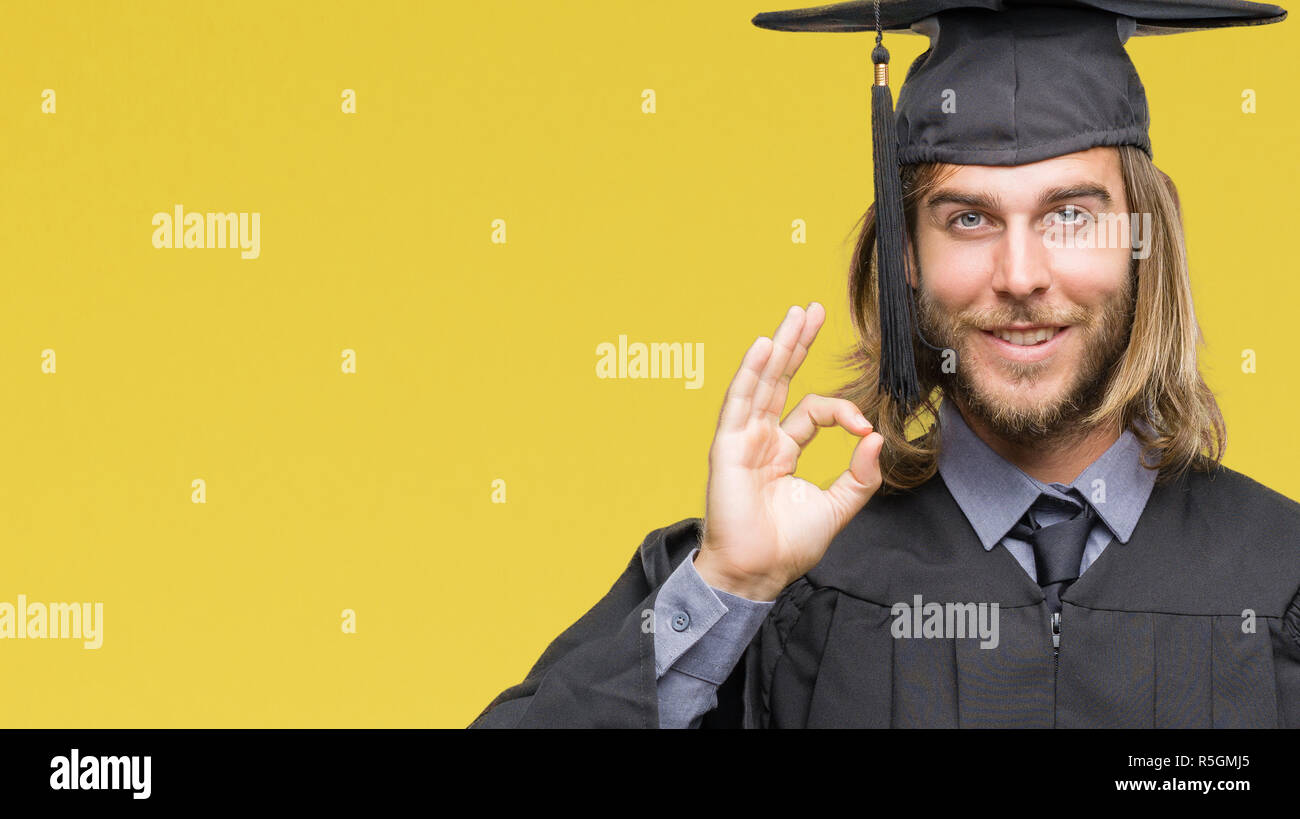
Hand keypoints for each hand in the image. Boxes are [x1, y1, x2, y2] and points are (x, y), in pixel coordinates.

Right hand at [694, 303, 883, 601]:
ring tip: (796, 314)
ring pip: (762, 382)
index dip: (843, 413)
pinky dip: (751, 373)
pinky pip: (740, 402)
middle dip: (797, 344)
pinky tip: (766, 346)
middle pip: (780, 380)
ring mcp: (743, 439)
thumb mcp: (837, 506)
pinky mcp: (728, 447)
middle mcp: (761, 438)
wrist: (758, 572)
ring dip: (780, 346)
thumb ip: (859, 474)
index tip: (866, 429)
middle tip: (812, 310)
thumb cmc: (788, 546)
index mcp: (783, 451)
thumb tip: (876, 439)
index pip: (814, 412)